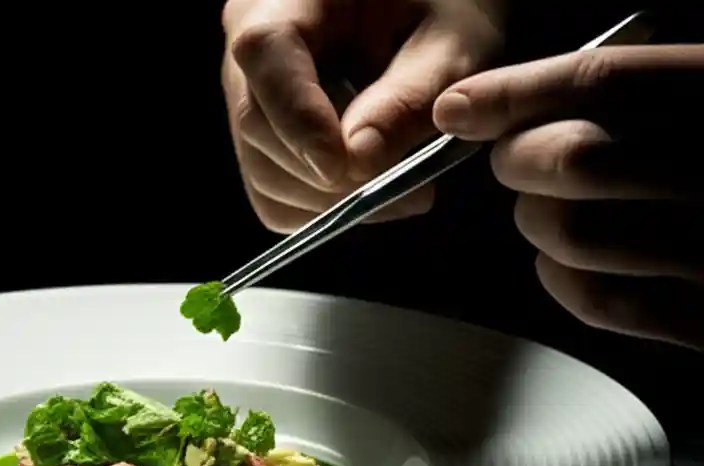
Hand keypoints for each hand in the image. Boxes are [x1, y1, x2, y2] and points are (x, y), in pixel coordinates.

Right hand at [221, 0, 506, 231]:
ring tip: (401, 190)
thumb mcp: (453, 38)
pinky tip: (371, 187)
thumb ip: (411, 95)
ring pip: (261, 168)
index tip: (343, 168)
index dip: (297, 117)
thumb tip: (360, 158)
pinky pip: (272, 191)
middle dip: (326, 175)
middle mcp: (253, 40)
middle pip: (258, 123)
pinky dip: (320, 208)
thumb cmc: (447, 9)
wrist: (433, 14)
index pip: (266, 53)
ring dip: (329, 199)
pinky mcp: (265, 132)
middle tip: (407, 191)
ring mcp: (251, 90)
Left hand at [433, 43, 703, 353]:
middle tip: (515, 163)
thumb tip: (514, 105)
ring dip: (533, 222)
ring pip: (572, 234)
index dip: (510, 94)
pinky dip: (559, 278)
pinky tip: (569, 262)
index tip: (458, 109)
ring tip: (548, 213)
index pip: (601, 80)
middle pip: (572, 158)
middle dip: (515, 161)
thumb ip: (648, 88)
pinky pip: (597, 300)